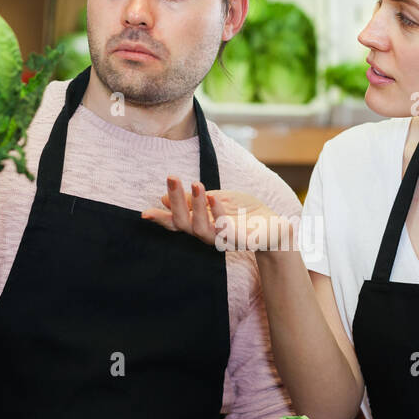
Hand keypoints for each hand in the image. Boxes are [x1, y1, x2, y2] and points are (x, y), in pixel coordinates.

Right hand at [141, 177, 290, 250]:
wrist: (274, 227)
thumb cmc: (245, 213)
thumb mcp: (218, 200)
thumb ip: (195, 200)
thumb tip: (164, 199)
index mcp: (201, 224)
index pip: (176, 223)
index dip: (161, 219)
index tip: (144, 213)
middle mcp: (208, 234)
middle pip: (183, 224)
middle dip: (176, 201)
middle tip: (171, 178)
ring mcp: (223, 239)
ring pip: (201, 228)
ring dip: (196, 206)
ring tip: (196, 184)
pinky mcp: (240, 240)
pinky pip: (225, 228)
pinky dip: (218, 212)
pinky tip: (214, 196)